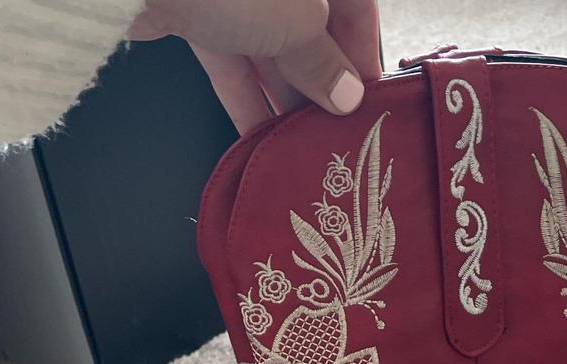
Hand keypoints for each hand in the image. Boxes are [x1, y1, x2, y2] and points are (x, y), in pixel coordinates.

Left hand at [128, 0, 380, 132]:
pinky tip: (257, 140)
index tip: (370, 102)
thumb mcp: (298, 25)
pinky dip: (243, 98)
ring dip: (284, 99)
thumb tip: (346, 96)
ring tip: (298, 146)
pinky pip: (230, 61)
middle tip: (334, 134)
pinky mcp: (196, 11)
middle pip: (311, 31)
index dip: (364, 54)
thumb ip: (324, 64)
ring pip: (269, 49)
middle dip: (322, 84)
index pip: (356, 8)